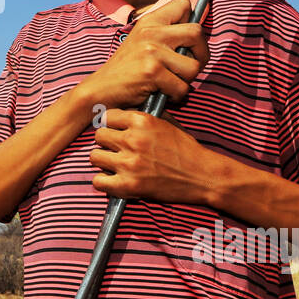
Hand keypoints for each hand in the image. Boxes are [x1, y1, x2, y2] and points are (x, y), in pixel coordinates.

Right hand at [77, 0, 208, 112]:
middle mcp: (151, 33)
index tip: (188, 40)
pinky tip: (162, 94)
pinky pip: (182, 87)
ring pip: (194, 66)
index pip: (183, 5)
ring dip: (186, 81)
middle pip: (197, 32)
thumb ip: (163, 34)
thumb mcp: (140, 42)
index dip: (192, 22)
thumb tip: (196, 35)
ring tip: (171, 83)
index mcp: (149, 22)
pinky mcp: (152, 71)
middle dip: (201, 54)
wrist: (99, 90)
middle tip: (191, 66)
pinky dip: (176, 96)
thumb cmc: (125, 71)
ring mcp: (151, 51)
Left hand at [89, 107, 219, 206]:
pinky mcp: (129, 184)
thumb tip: (122, 114)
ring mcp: (129, 162)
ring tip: (115, 165)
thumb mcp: (167, 123)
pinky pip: (99, 181)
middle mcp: (133, 139)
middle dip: (106, 142)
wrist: (203, 175)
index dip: (111, 124)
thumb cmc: (186, 150)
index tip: (116, 131)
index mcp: (141, 120)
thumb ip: (143, 119)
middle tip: (116, 149)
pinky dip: (104, 182)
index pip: (107, 116)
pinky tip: (114, 180)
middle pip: (99, 135)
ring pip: (95, 156)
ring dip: (103, 161)